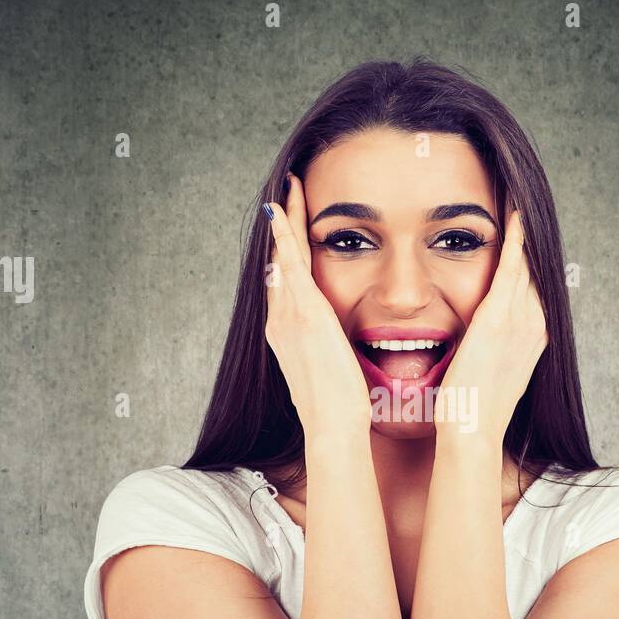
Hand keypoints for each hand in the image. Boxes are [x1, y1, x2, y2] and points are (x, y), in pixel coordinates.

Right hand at [264, 174, 371, 440]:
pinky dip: (285, 234)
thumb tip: (341, 349)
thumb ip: (332, 352)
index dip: (285, 256)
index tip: (287, 232)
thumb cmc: (339, 409)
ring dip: (283, 224)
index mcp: (288, 335)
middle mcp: (280, 322)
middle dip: (279, 231)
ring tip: (285, 192)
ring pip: (281, 258)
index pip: (286, 286)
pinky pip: (290, 263)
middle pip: (278, 265)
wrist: (332, 426)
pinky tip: (281, 208)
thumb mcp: (332, 372)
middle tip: (280, 198)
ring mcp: (288, 316)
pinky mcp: (304, 313)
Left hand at [437, 209, 547, 442]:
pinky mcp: (498, 318)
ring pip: (529, 262)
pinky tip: (514, 214)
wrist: (473, 432)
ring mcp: (520, 320)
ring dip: (525, 230)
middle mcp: (535, 323)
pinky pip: (512, 267)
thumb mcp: (488, 371)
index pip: (535, 285)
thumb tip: (477, 339)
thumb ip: (489, 348)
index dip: (532, 257)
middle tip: (523, 201)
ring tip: (519, 197)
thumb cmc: (473, 409)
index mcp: (534, 335)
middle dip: (531, 238)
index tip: (525, 232)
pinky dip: (515, 239)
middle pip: (538, 268)